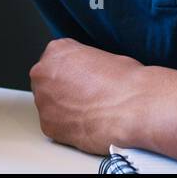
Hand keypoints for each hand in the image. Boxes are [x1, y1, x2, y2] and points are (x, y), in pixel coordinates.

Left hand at [29, 37, 148, 154]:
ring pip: (49, 104)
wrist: (134, 108)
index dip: (72, 71)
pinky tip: (86, 123)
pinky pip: (54, 125)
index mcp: (56, 51)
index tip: (81, 78)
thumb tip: (83, 74)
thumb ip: (82, 64)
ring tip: (88, 110)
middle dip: (62, 89)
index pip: (56, 59)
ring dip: (63, 108)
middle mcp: (43, 74)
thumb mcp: (102, 56)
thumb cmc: (125, 82)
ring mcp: (43, 101)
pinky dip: (67, 126)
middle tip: (85, 96)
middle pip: (47, 81)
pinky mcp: (48, 126)